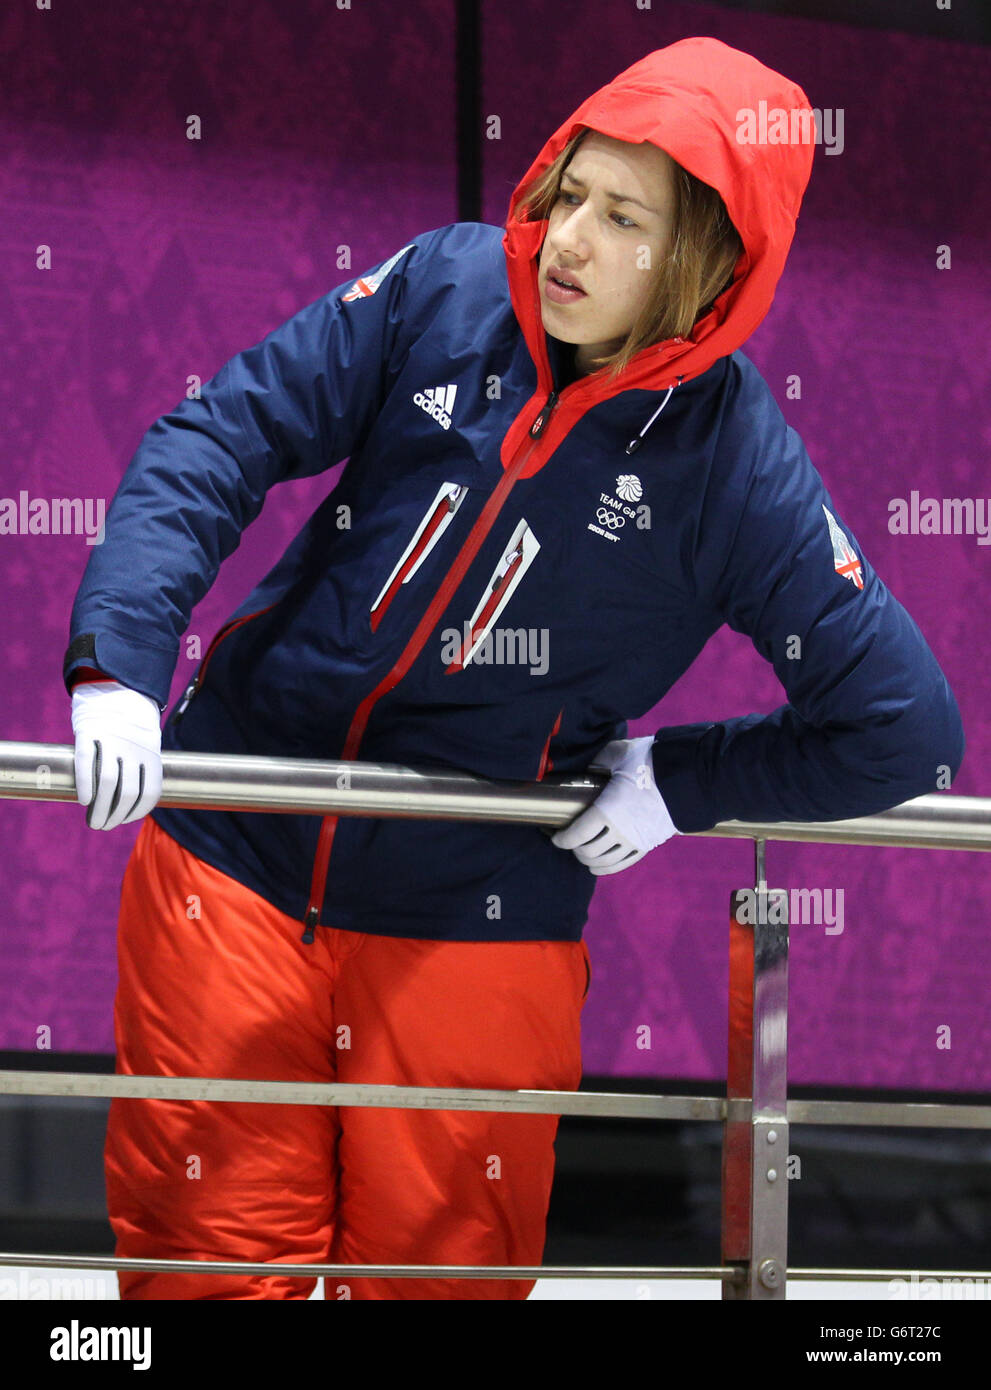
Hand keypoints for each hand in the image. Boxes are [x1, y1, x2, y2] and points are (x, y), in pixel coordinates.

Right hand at [71, 681, 162, 829]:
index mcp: (151, 754)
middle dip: (116, 816)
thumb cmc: (132, 725)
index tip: (125, 820)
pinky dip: (86, 785)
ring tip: (95, 822)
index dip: (138, 811)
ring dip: (100, 808)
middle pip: (127, 792)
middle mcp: (133, 749)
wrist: (119, 690)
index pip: (150, 792)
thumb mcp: (148, 744)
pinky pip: (86, 763)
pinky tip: (84, 801)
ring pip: (108, 782)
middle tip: (105, 826)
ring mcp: (112, 741)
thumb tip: (132, 802)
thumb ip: (143, 769)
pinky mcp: (90, 733)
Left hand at [551, 736, 679, 874]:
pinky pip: (622, 864)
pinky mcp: (648, 844)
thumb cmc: (651, 762)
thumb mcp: (619, 753)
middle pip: (587, 852)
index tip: (554, 835)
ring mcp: (636, 840)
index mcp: (607, 810)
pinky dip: (606, 867)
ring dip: (588, 860)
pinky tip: (597, 865)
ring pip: (604, 862)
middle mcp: (620, 831)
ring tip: (581, 852)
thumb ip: (598, 761)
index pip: (576, 835)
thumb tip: (587, 769)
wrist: (689, 775)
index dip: (561, 839)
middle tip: (567, 840)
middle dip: (573, 849)